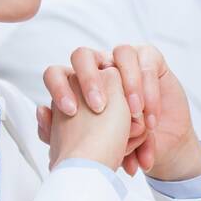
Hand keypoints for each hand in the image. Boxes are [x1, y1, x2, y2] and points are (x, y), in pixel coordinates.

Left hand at [39, 44, 200, 180]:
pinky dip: (149, 91)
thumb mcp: (93, 143)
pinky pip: (147, 64)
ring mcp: (124, 62)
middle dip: (89, 79)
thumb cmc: (121, 142)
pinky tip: (150, 118)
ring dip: (129, 83)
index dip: (58, 88)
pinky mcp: (151, 62)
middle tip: (99, 107)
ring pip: (122, 53)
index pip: (56, 75)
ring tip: (135, 115)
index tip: (69, 111)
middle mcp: (99, 68)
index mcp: (77, 86)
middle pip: (82, 56)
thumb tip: (43, 113)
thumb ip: (66, 131)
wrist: (157, 148)